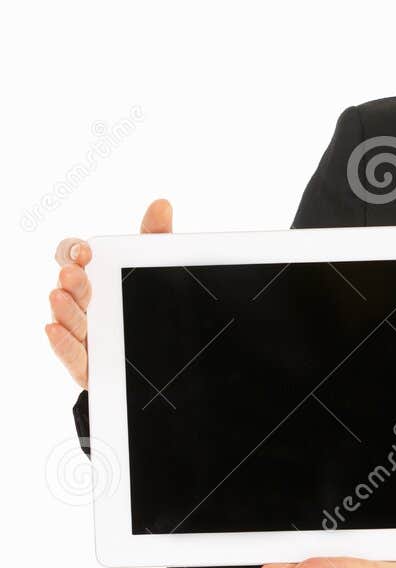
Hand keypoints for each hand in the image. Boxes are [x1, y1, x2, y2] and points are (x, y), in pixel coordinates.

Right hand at [46, 200, 172, 389]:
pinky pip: (71, 353)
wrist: (171, 353)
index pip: (75, 258)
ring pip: (68, 319)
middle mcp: (86, 303)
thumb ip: (156, 238)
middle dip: (71, 278)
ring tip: (58, 295)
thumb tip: (161, 204)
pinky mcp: (89, 363)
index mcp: (97, 276)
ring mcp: (86, 333)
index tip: (85, 249)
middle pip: (70, 287)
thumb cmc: (151, 302)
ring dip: (62, 306)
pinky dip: (60, 341)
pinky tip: (53, 328)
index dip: (74, 251)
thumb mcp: (157, 268)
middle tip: (73, 272)